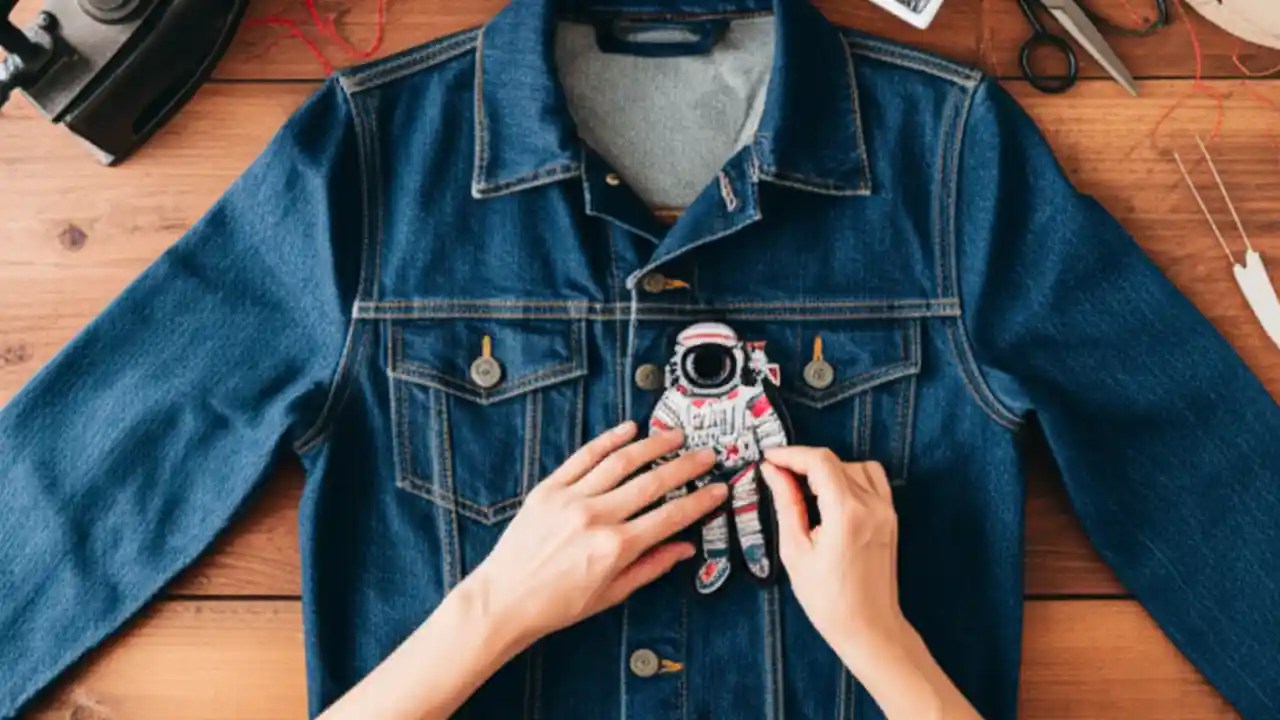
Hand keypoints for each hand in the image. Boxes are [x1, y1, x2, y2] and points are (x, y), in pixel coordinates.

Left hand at [464, 421, 723, 650]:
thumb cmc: (556, 604)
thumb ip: (651, 567)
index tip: (717, 489)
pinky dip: (608, 440)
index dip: (699, 501)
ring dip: (653, 445)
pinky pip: (584, 456)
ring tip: (674, 437)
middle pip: (652, 482)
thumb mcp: (611, 594)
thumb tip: (684, 549)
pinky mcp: (549, 488)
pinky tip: (628, 430)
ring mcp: (570, 499)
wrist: (504, 599)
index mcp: (615, 547)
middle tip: (705, 455)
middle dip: (685, 466)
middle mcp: (595, 517)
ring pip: (621, 461)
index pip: (670, 516)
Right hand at [760, 448, 903, 672]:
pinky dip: (849, 476)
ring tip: (803, 486)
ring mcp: (886, 510)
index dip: (790, 454)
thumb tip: (773, 472)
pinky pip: (872, 479)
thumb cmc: (829, 600)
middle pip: (835, 461)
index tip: (769, 458)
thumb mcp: (796, 551)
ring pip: (854, 465)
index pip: (819, 462)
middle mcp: (872, 505)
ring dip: (827, 468)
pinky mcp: (890, 517)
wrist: (869, 627)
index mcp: (847, 514)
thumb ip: (786, 504)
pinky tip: (830, 493)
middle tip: (778, 475)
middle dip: (803, 462)